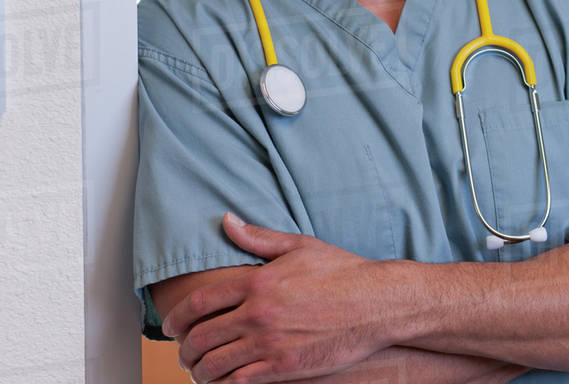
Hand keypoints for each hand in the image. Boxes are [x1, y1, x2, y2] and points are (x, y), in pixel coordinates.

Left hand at [164, 213, 389, 383]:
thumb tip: (227, 221)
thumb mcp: (301, 247)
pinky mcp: (284, 368)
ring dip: (199, 370)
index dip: (177, 317)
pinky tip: (224, 382)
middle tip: (184, 352)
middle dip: (184, 348)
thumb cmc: (343, 272)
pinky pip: (238, 382)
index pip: (199, 302)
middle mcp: (258, 315)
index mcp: (258, 283)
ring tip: (200, 370)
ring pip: (214, 364)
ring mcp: (270, 344)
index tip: (172, 325)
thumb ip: (259, 238)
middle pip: (200, 337)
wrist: (377, 304)